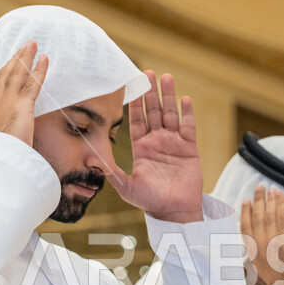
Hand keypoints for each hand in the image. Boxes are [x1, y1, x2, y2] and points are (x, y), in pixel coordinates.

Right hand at [0, 40, 48, 143]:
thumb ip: (2, 128)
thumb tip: (7, 133)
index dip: (4, 70)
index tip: (10, 61)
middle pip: (7, 72)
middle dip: (16, 57)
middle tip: (25, 45)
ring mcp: (8, 99)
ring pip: (19, 72)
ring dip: (26, 56)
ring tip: (33, 44)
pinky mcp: (22, 103)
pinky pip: (33, 82)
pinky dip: (39, 69)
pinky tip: (44, 58)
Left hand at [106, 71, 203, 222]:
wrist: (173, 212)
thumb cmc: (149, 201)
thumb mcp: (126, 187)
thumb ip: (112, 173)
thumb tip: (93, 162)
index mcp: (142, 148)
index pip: (136, 120)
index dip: (135, 103)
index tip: (132, 86)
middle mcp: (157, 142)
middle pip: (153, 112)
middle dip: (151, 93)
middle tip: (148, 73)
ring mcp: (174, 144)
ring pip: (170, 114)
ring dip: (168, 96)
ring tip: (166, 77)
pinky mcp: (190, 149)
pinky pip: (188, 127)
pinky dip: (187, 113)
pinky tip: (184, 99)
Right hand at [240, 186, 283, 284]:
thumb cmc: (280, 283)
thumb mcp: (264, 268)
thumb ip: (261, 253)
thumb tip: (261, 243)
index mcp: (252, 252)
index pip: (245, 227)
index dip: (244, 212)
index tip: (245, 200)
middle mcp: (258, 245)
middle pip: (256, 217)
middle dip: (258, 200)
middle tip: (259, 187)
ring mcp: (271, 242)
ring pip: (268, 215)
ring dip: (269, 199)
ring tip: (270, 188)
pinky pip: (281, 216)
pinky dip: (280, 203)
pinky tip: (279, 195)